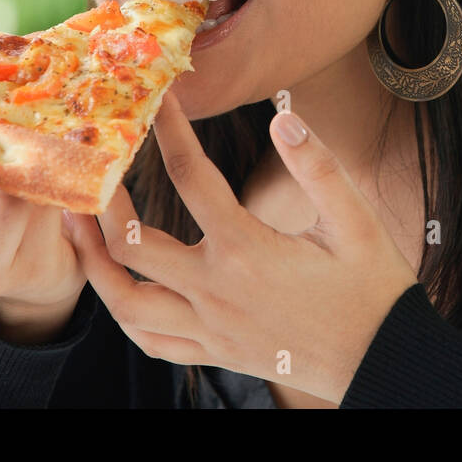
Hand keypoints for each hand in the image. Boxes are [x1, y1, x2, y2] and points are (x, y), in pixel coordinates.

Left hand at [66, 90, 418, 403]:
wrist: (383, 360)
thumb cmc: (373, 287)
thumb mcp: (355, 220)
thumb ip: (317, 166)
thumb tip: (283, 116)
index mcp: (247, 249)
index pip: (193, 177)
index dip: (172, 132)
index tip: (160, 102)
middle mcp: (216, 290)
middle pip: (132, 245)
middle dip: (103, 202)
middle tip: (90, 168)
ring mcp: (210, 327)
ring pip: (126, 303)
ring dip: (95, 264)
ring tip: (78, 229)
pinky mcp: (215, 352)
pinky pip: (152, 343)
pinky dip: (125, 316)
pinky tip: (117, 290)